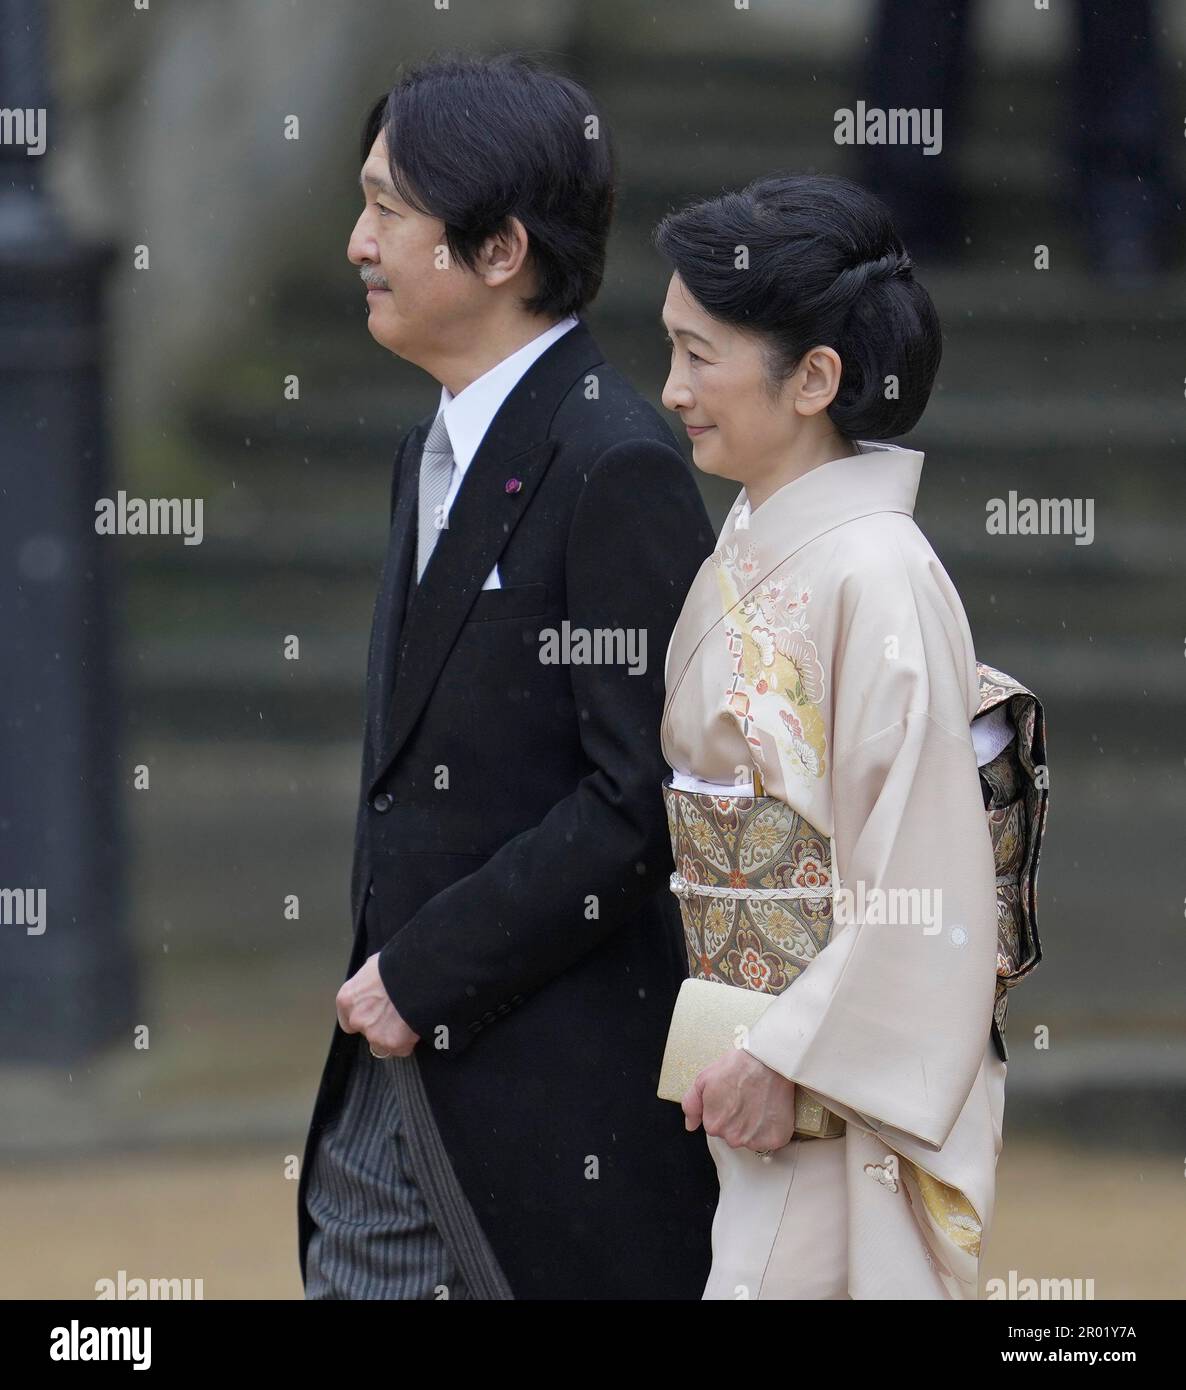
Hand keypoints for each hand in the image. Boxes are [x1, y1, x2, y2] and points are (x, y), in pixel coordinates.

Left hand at [336, 952, 420, 1056]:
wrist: (418, 973)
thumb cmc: (397, 965)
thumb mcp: (375, 965)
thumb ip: (370, 982)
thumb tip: (374, 982)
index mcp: (348, 998)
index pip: (348, 1021)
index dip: (364, 1017)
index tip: (375, 1014)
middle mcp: (357, 1019)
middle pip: (367, 1032)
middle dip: (381, 1026)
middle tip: (398, 1014)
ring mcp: (374, 1033)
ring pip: (384, 1043)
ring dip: (395, 1036)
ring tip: (409, 1019)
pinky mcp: (393, 1043)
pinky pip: (402, 1048)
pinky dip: (410, 1041)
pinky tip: (416, 1025)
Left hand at [682, 1045, 796, 1153]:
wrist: (768, 1061)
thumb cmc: (738, 1067)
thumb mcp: (704, 1079)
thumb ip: (692, 1105)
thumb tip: (690, 1125)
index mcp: (714, 1125)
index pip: (715, 1126)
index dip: (723, 1111)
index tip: (732, 1098)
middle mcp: (733, 1138)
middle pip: (733, 1135)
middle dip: (738, 1121)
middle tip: (746, 1099)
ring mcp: (755, 1140)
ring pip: (751, 1139)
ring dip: (754, 1126)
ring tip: (759, 1103)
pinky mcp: (775, 1139)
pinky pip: (770, 1141)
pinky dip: (771, 1128)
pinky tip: (770, 1111)